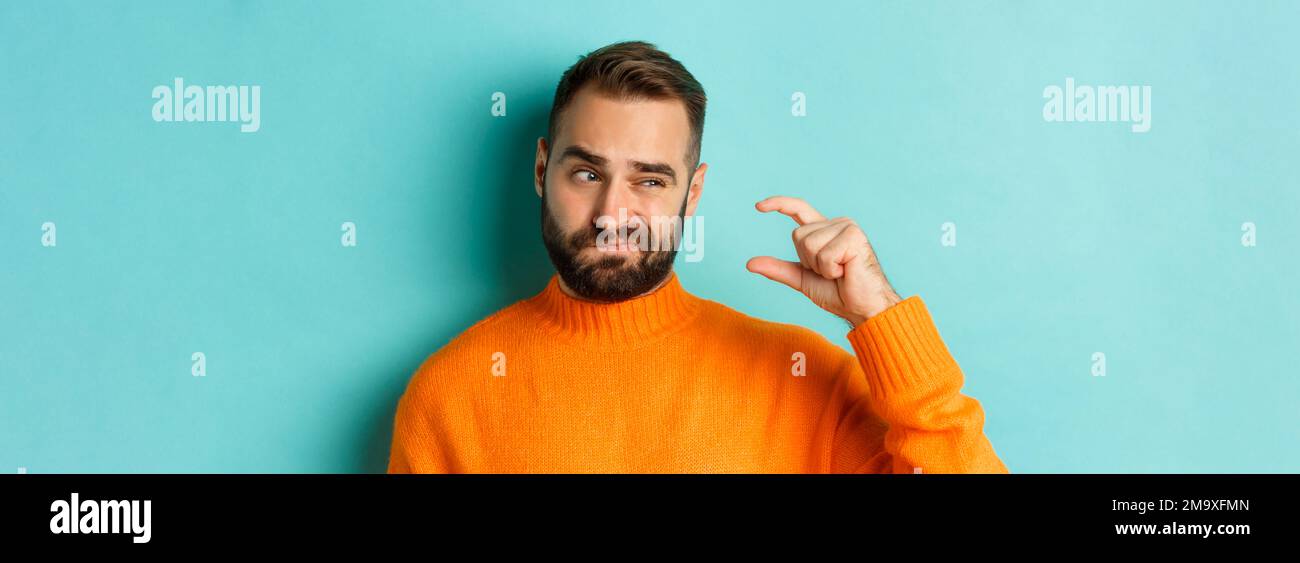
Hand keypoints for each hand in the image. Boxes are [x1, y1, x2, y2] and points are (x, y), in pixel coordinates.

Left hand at [746, 196, 902, 326]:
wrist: (863, 307)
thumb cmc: (838, 293)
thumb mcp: (802, 279)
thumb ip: (778, 269)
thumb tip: (750, 264)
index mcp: (825, 231)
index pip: (798, 209)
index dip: (779, 204)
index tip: (758, 206)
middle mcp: (836, 224)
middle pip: (798, 236)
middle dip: (808, 261)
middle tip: (830, 272)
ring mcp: (847, 227)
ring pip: (809, 244)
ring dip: (820, 266)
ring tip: (840, 272)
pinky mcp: (855, 236)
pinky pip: (825, 254)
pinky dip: (831, 269)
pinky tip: (847, 271)